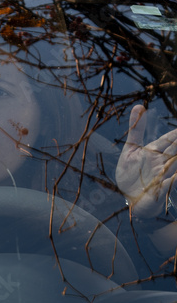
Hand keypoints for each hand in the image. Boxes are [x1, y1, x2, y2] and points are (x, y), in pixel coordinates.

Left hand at [116, 104, 176, 218]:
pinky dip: (174, 179)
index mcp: (155, 151)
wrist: (129, 197)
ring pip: (175, 164)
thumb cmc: (131, 173)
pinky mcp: (159, 188)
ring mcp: (162, 175)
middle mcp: (162, 162)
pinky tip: (175, 176)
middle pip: (175, 150)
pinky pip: (169, 183)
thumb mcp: (131, 149)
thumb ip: (136, 129)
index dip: (176, 133)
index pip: (169, 139)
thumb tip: (139, 105)